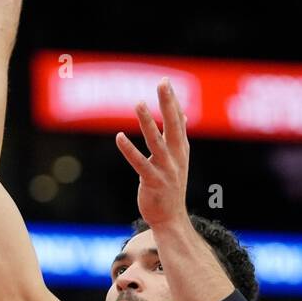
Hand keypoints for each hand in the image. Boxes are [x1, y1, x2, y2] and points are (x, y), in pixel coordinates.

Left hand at [116, 79, 190, 227]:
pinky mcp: (152, 181)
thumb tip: (182, 115)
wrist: (171, 218)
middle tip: (163, 83)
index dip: (172, 101)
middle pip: (172, 125)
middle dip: (168, 103)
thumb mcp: (178, 159)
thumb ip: (178, 136)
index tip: (166, 81)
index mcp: (181, 149)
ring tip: (139, 103)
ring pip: (156, 141)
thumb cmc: (171, 186)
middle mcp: (176, 157)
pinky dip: (129, 150)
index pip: (177, 120)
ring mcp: (166, 169)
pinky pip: (140, 163)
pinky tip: (119, 137)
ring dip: (148, 122)